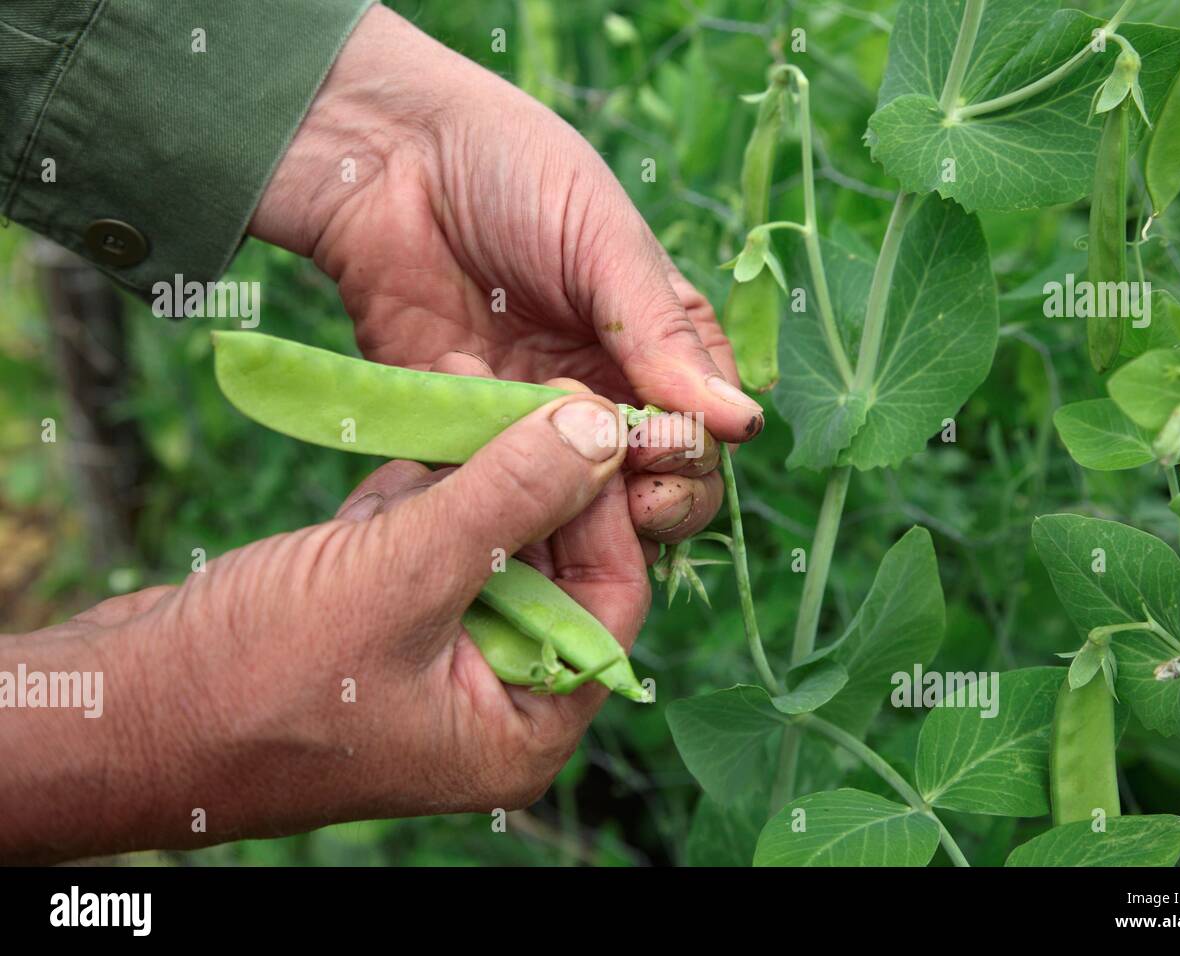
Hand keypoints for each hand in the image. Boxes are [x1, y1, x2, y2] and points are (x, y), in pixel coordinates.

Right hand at [0, 391, 647, 860]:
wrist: (116, 713)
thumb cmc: (258, 677)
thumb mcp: (402, 577)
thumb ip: (509, 498)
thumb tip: (599, 430)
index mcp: (522, 726)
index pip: (609, 599)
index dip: (602, 504)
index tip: (586, 415)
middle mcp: (490, 699)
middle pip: (550, 561)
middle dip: (529, 470)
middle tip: (519, 380)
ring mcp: (432, 660)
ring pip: (484, 541)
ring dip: (469, 467)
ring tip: (461, 379)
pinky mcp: (379, 624)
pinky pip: (424, 544)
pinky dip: (415, 492)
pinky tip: (409, 432)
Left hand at [249, 4, 761, 544]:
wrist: (387, 157)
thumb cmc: (515, 172)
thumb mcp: (606, 243)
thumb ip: (664, 337)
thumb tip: (743, 425)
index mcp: (659, 347)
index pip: (703, 434)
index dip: (692, 457)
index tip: (664, 452)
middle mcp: (603, 394)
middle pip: (648, 486)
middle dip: (647, 502)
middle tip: (625, 494)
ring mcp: (531, 421)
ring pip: (572, 505)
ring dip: (572, 506)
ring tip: (550, 474)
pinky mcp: (461, 435)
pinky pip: (490, 489)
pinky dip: (496, 490)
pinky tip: (486, 451)